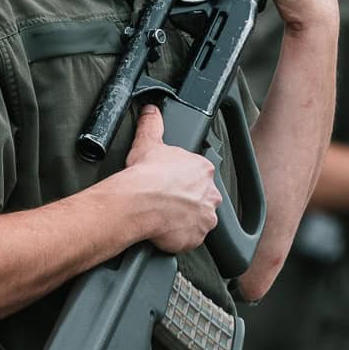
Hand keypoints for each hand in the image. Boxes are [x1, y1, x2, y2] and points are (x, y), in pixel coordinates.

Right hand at [112, 106, 221, 252]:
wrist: (138, 202)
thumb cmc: (145, 175)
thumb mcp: (148, 142)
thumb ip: (153, 124)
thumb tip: (151, 111)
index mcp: (203, 169)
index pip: (198, 175)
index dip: (181, 181)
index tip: (169, 185)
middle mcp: (210, 193)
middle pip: (201, 197)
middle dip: (187, 200)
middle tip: (165, 202)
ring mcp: (205, 216)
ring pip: (198, 219)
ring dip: (185, 219)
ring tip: (164, 217)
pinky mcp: (197, 237)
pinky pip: (190, 238)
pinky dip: (179, 237)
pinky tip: (164, 230)